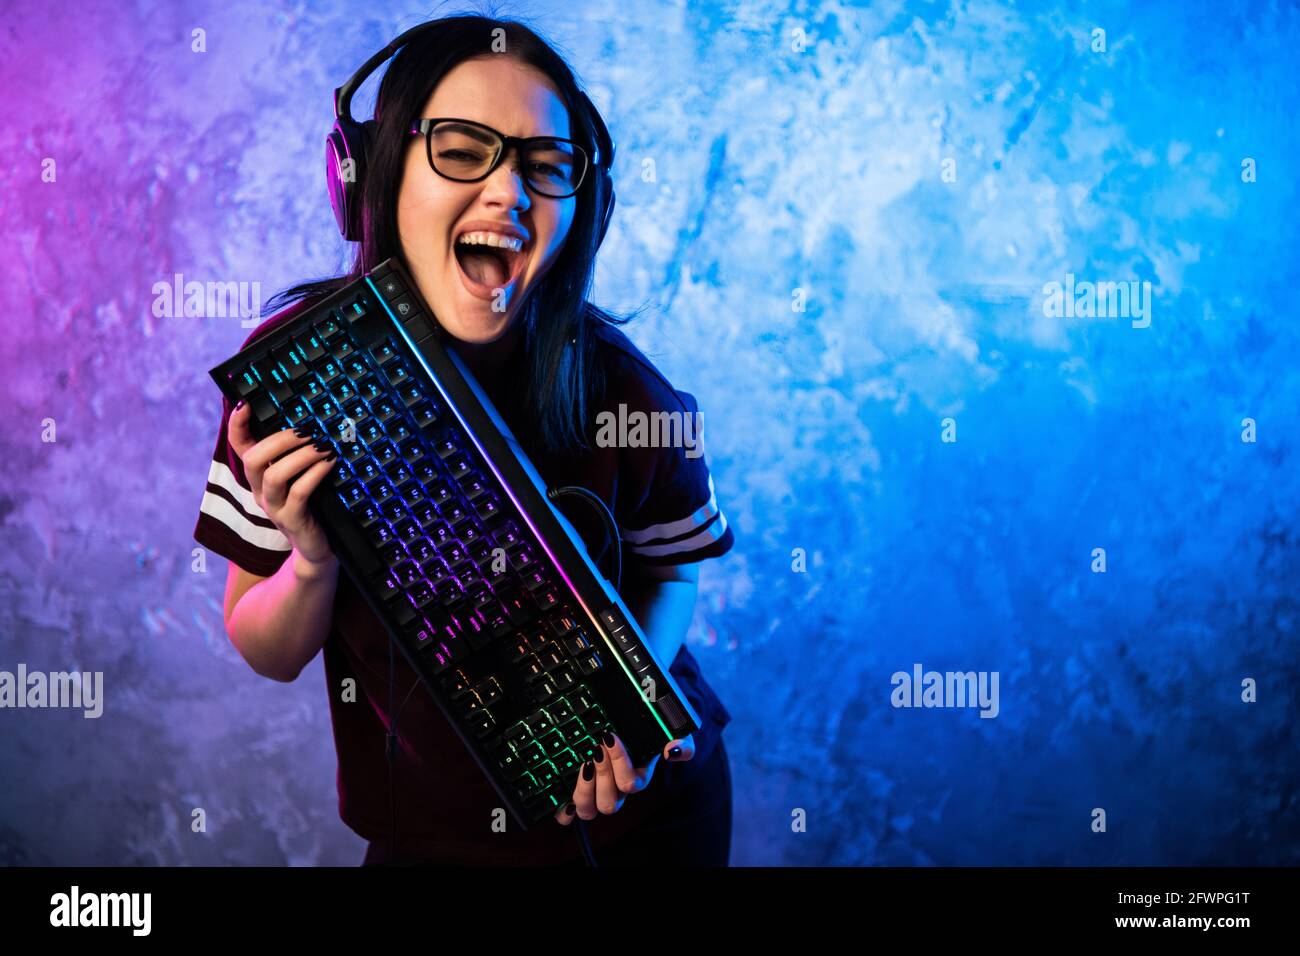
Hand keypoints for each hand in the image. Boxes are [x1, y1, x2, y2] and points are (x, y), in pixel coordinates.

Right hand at [227, 401, 339, 566]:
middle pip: (253, 459)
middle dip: (279, 440)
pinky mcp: (292, 520)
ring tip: (324, 446)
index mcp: (258, 476)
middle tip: (307, 431)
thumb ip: (297, 454)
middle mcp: (260, 491)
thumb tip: (311, 421)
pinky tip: (330, 463)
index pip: (239, 447)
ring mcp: (274, 507)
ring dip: (301, 456)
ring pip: (275, 476)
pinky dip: (315, 474)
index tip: (246, 403)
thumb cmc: (311, 504)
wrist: (316, 546)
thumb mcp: (299, 476)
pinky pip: (299, 492)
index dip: (237, 425)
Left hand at [555, 731, 694, 824]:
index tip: (610, 735)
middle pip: (609, 802)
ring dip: (584, 789)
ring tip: (583, 763)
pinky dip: (564, 809)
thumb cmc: (647, 719)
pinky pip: (570, 812)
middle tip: (596, 747)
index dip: (619, 764)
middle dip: (602, 774)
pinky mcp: (578, 788)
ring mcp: (596, 790)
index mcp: (638, 776)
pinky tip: (561, 796)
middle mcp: (617, 788)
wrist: (631, 708)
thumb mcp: (668, 724)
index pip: (631, 784)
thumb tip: (673, 751)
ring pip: (589, 810)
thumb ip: (681, 739)